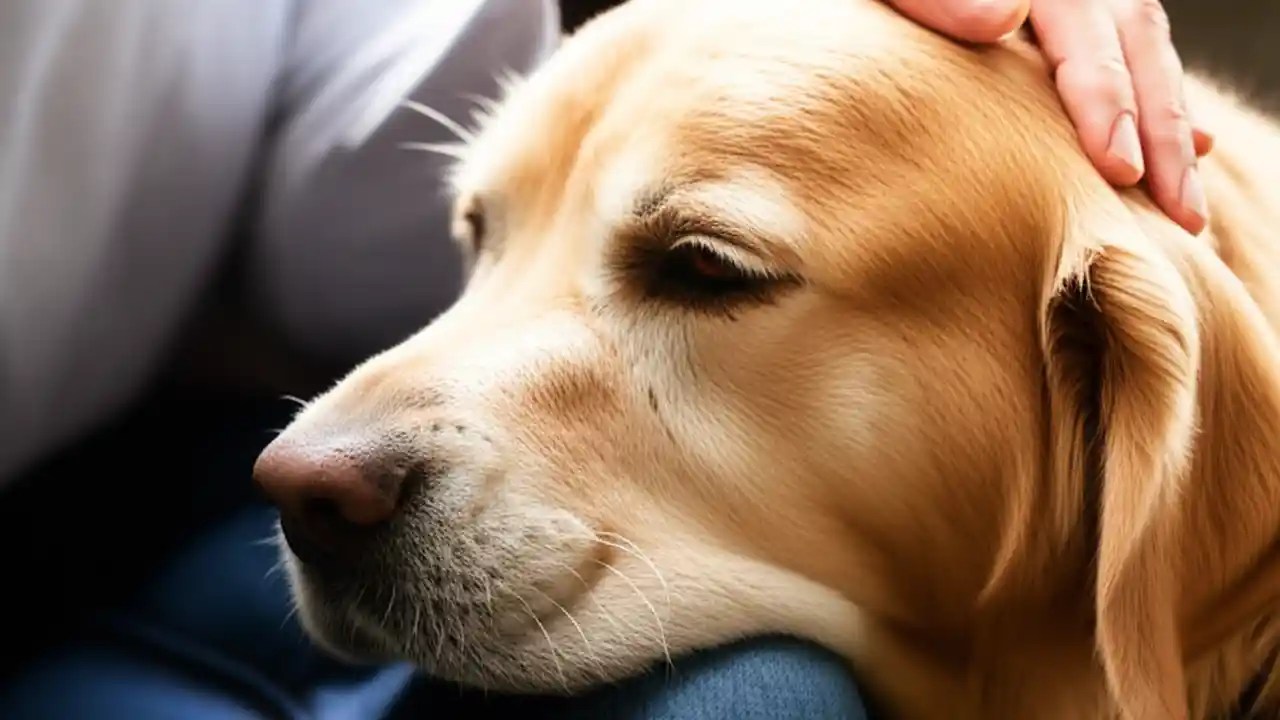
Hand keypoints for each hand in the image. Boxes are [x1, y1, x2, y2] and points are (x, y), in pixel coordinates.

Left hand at [887, 0, 1213, 234]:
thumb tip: (1004, 17)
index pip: (1087, 40)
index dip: (1106, 105)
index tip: (1118, 168)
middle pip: (1136, 55)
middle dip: (1161, 138)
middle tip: (1179, 216)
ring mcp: (1084, 7)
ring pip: (1149, 62)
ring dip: (1171, 137)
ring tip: (1186, 211)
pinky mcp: (1077, 32)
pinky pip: (1137, 67)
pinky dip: (1163, 111)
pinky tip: (1189, 151)